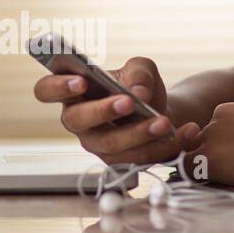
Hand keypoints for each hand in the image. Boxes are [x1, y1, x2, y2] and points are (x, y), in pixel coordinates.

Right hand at [33, 55, 199, 164]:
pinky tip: (187, 131)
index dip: (58, 86)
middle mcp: (78, 121)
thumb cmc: (139, 86)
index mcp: (72, 92)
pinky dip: (167, 145)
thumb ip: (138, 72)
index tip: (81, 81)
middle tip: (128, 102)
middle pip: (78, 120)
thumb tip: (138, 92)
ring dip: (139, 133)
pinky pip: (139, 158)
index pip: (46, 90)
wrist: (161, 110)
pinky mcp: (120, 163)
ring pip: (110, 145)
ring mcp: (97, 145)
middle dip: (103, 111)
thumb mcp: (141, 69)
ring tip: (164, 121)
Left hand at [190, 94, 233, 190]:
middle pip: (208, 134)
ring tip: (230, 174)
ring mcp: (214, 132)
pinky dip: (194, 173)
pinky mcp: (209, 154)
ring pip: (197, 148)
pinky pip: (187, 164)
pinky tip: (213, 179)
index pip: (225, 121)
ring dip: (207, 162)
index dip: (232, 141)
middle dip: (217, 151)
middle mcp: (224, 112)